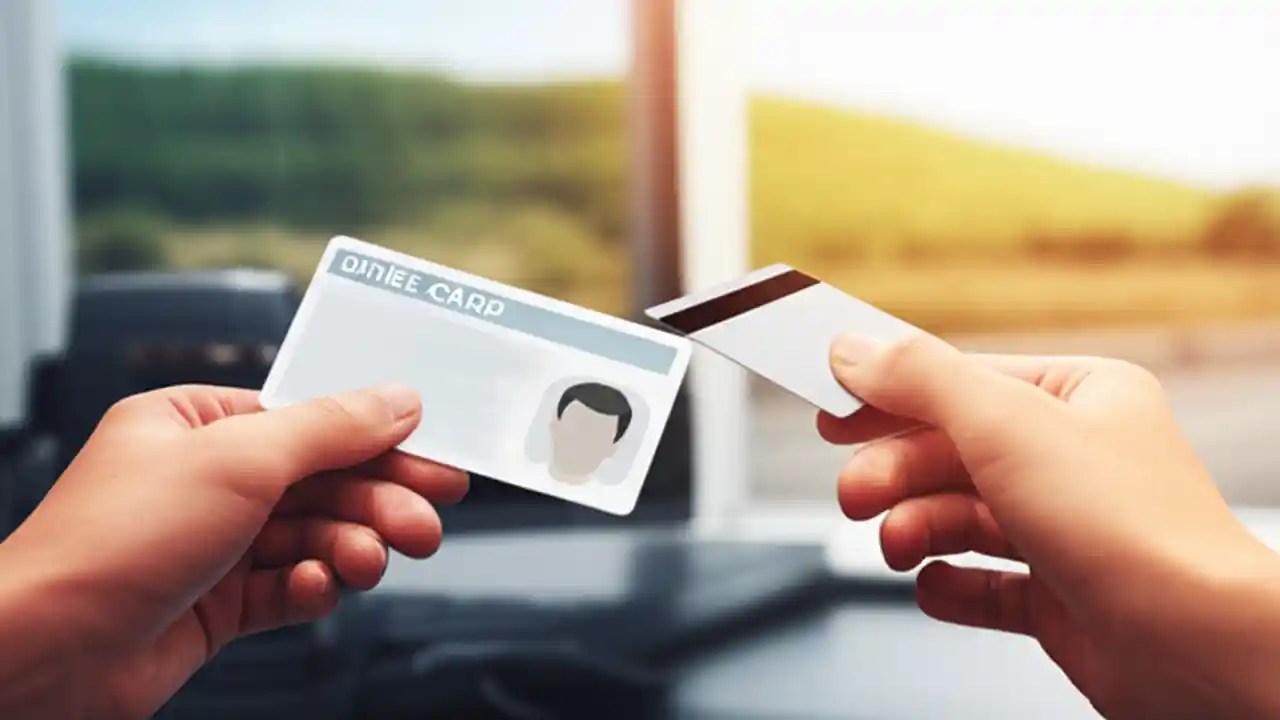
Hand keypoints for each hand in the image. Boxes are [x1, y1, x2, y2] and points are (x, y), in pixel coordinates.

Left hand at [0, 384, 466, 718]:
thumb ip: (329, 428)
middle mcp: (204, 480)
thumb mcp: (239, 460)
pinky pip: (287, 587)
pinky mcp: (216, 604)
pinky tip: (317, 588)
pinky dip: (311, 587)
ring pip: (311, 537)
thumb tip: (397, 401)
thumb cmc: (110, 544)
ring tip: (371, 561)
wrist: (47, 656)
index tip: (433, 456)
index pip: (308, 420)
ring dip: (349, 547)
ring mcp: (211, 544)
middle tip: (426, 521)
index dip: (376, 440)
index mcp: (194, 423)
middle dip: (376, 502)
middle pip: (320, 482)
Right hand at [823, 334, 1279, 718]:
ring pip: (960, 517)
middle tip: (853, 492)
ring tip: (895, 546)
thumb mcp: (1003, 421)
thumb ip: (919, 379)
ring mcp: (1067, 529)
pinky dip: (950, 584)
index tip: (829, 405)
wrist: (1193, 646)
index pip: (961, 381)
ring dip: (915, 528)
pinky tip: (935, 586)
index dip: (889, 394)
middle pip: (950, 452)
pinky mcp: (1061, 596)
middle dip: (895, 473)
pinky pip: (984, 583)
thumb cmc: (1129, 527)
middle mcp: (1074, 459)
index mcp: (1079, 397)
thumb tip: (853, 349)